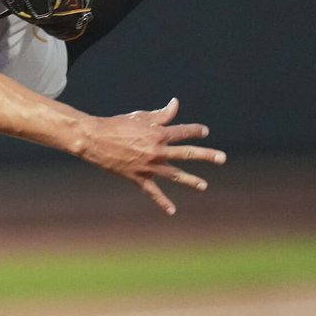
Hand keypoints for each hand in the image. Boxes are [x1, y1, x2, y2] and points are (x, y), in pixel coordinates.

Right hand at [72, 97, 224, 215]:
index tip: (204, 132)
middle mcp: (156, 150)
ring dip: (191, 180)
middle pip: (186, 153)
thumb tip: (176, 104)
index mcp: (157, 133)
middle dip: (206, 155)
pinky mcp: (138, 177)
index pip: (183, 132)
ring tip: (203, 186)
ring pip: (174, 174)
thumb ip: (161, 115)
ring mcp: (148, 165)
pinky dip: (162, 202)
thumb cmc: (117, 125)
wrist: (94, 139)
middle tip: (222, 158)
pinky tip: (172, 211)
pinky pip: (153, 191)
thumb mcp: (140, 117)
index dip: (195, 131)